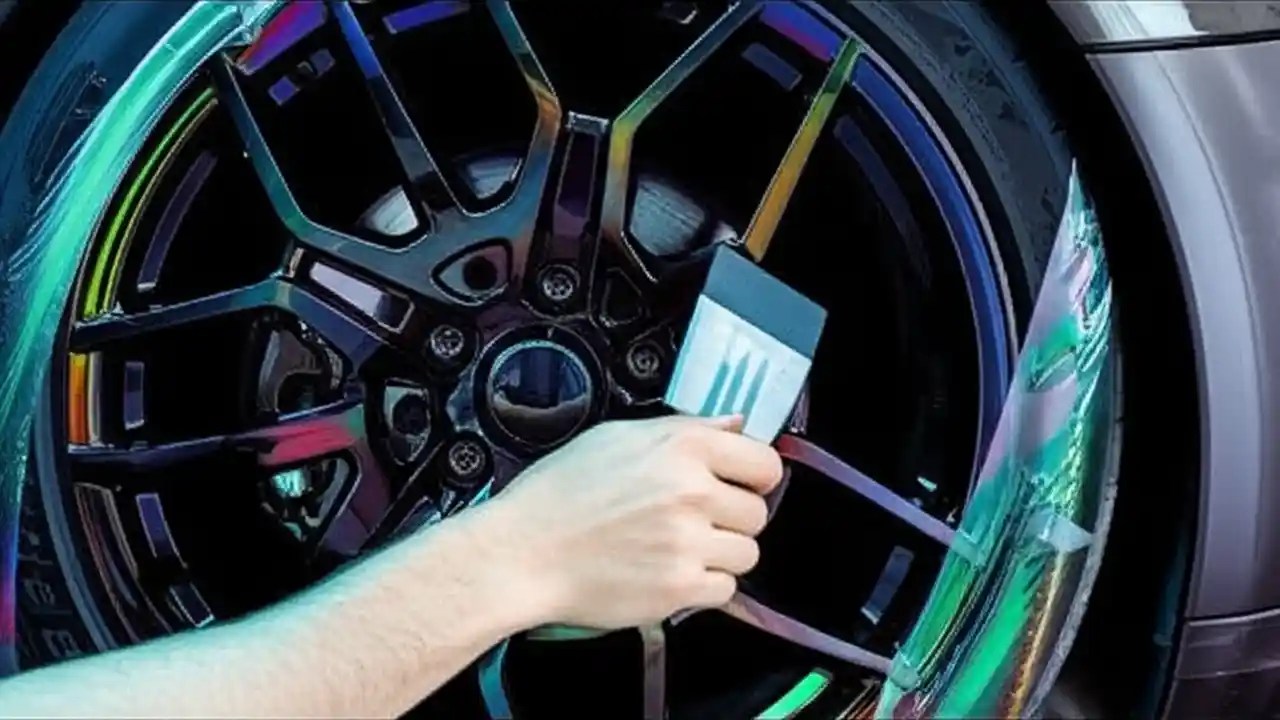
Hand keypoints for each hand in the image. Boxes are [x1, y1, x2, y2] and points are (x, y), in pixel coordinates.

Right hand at [483, 415, 782, 630]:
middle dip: (731, 519)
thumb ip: (686, 429)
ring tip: (680, 548)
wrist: (523, 552)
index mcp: (682, 447)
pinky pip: (725, 589)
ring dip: (721, 554)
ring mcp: (687, 542)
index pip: (765, 463)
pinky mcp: (678, 587)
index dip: (756, 477)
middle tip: (695, 521)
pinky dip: (703, 586)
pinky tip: (670, 571)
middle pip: (757, 513)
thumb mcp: (619, 437)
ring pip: (747, 554)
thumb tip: (736, 424)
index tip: (744, 485)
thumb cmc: (559, 493)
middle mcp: (691, 491)